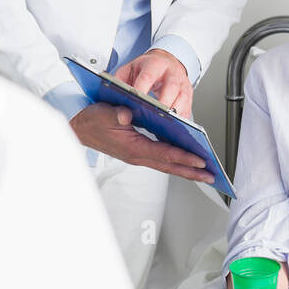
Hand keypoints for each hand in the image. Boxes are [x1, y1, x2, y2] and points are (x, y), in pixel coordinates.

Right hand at [69, 103, 213, 181]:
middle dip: (192, 171)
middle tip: (212, 175)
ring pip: (167, 165)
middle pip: (170, 165)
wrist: (77, 128)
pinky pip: (160, 160)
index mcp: (133, 147)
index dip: (184, 157)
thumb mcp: (103, 113)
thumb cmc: (91, 121)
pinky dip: (175, 162)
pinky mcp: (136, 153)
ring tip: (204, 172)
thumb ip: (117, 113)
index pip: (164, 153)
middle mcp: (137, 155)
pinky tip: (185, 160)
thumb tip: (128, 113)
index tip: (201, 160)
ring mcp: (137, 155)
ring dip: (186, 169)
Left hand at [113, 48, 193, 119]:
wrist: (165, 62)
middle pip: (171, 87)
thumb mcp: (129, 69)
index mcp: (155, 64)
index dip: (143, 88)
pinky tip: (174, 130)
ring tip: (167, 127)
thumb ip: (120, 81)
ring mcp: (182, 84)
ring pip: (183, 99)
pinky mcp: (188, 95)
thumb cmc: (145, 68)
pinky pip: (187, 110)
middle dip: (164, 103)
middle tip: (156, 117)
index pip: (148, 76)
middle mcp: (171, 73)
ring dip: (175, 113)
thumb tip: (114, 97)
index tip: (137, 100)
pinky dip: (181, 121)